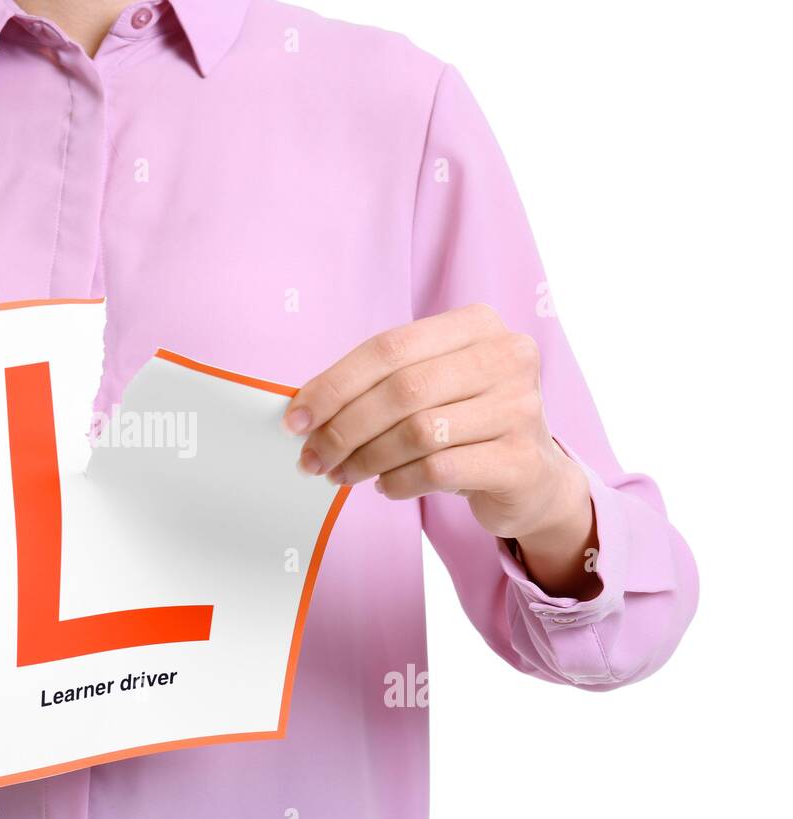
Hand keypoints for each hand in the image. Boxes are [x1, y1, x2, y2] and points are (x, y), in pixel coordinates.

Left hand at [283, 304, 599, 598]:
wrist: (532, 477)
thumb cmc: (465, 423)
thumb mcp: (430, 386)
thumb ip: (378, 384)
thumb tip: (304, 410)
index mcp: (477, 324)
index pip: (388, 348)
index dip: (334, 385)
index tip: (296, 419)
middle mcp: (507, 356)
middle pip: (401, 390)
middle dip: (344, 429)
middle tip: (313, 458)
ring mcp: (521, 408)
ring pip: (417, 432)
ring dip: (365, 459)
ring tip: (342, 475)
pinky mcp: (521, 460)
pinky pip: (437, 470)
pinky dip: (398, 481)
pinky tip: (385, 486)